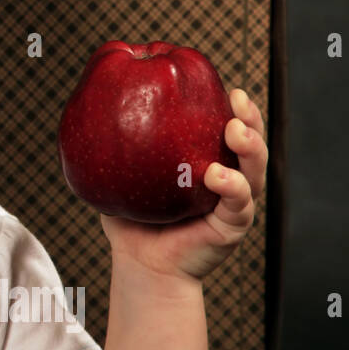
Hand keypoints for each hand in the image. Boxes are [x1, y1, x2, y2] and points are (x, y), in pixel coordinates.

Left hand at [99, 88, 267, 280]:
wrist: (140, 264)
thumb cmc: (131, 218)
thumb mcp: (124, 174)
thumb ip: (117, 143)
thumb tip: (94, 98)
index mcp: (207, 161)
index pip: (226, 127)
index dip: (232, 106)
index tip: (224, 85)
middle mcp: (228, 178)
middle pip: (250, 143)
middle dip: (249, 117)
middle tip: (235, 98)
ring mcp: (234, 202)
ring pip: (254, 171)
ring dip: (250, 147)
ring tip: (234, 130)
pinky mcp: (232, 226)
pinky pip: (239, 204)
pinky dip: (232, 186)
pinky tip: (217, 174)